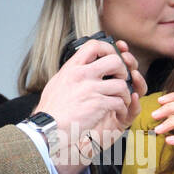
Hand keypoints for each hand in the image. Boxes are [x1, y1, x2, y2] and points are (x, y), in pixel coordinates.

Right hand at [37, 39, 146, 173]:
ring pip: (121, 84)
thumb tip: (79, 66)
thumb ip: (71, 72)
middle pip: (114, 62)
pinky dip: (121, 107)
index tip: (111, 56)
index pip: (94, 46)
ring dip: (125, 93)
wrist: (49, 126)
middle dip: (122, 71)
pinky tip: (116, 110)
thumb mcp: (58, 82)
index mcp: (72, 67)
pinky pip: (119, 102)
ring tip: (121, 99)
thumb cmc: (51, 108)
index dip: (107, 49)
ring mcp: (91, 90)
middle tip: (120, 79)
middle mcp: (82, 75)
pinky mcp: (98, 105)